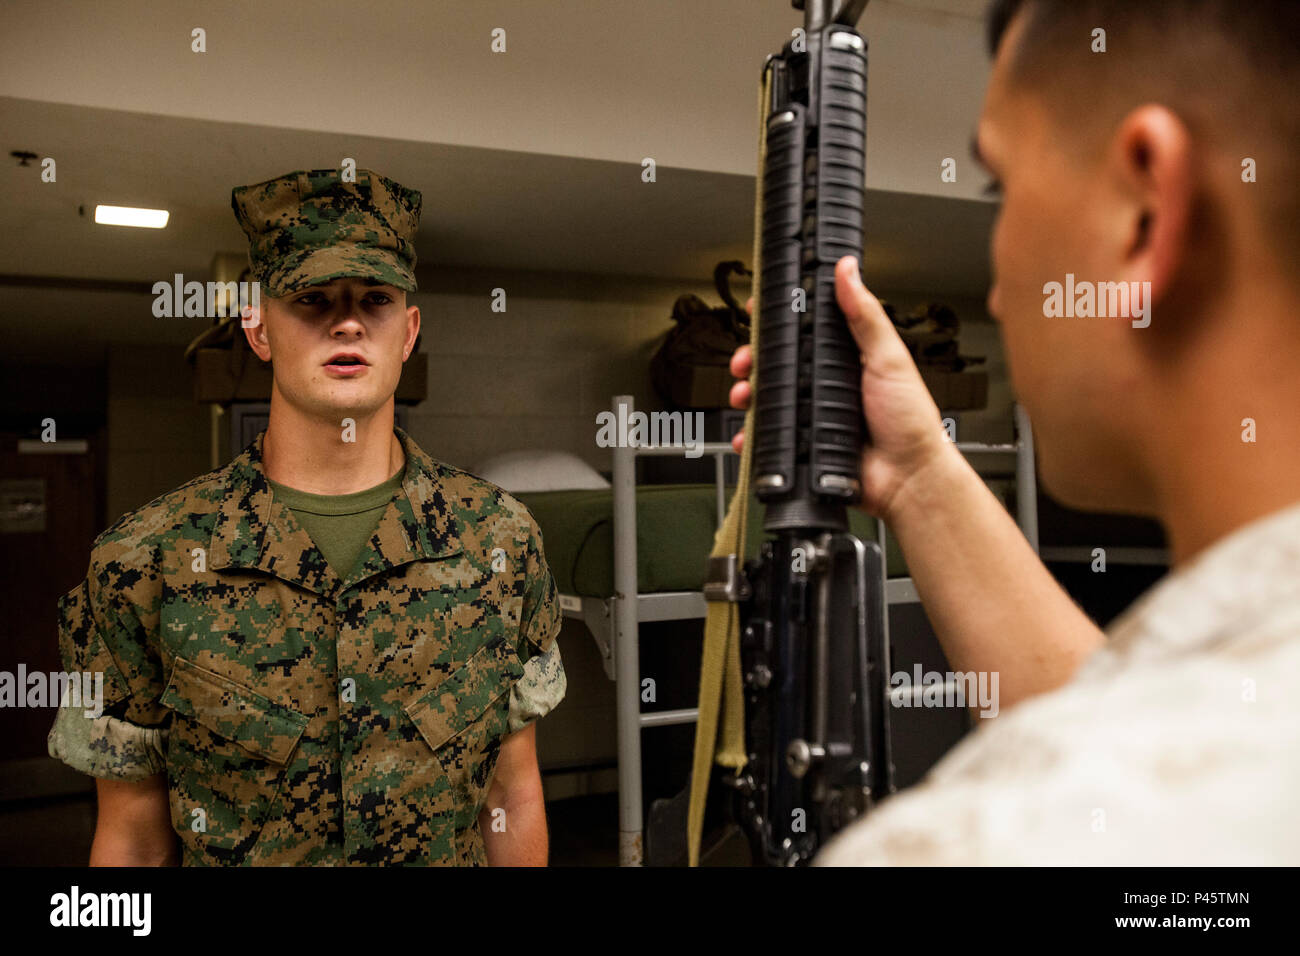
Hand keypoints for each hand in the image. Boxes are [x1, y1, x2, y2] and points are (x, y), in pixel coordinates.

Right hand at [728, 256, 951, 520]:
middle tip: (744, 360)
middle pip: (777, 364)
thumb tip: (848, 271)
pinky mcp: (803, 445)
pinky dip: (752, 437)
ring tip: (744, 395)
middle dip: (753, 360)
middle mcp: (824, 385)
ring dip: (748, 395)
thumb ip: (866, 315)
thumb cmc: (909, 421)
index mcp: (844, 360)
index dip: (778, 321)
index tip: (758, 311)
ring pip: (768, 399)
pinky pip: (769, 438)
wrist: (907, 479)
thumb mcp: (888, 358)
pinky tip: (747, 433)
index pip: (804, 331)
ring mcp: (812, 415)